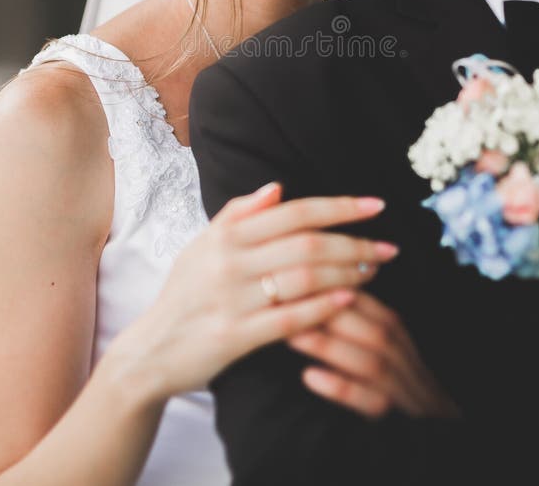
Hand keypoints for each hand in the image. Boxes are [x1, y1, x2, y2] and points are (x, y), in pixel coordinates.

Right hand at [119, 183, 398, 400]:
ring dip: (345, 273)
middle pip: (305, 244)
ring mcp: (231, 299)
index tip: (375, 205)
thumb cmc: (185, 291)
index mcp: (226, 234)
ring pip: (303, 279)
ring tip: (373, 272)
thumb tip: (277, 188)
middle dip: (354, 243)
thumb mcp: (203, 244)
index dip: (338, 207)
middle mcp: (229, 261)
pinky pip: (289, 319)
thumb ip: (240, 213)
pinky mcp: (235, 336)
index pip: (294, 211)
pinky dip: (322, 308)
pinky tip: (349, 300)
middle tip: (387, 247)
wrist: (151, 349)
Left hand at [289, 291, 459, 419]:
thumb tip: (305, 287)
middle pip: (369, 326)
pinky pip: (370, 402)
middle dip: (327, 312)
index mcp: (393, 327)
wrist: (435, 422)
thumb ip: (347, 314)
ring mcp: (402, 386)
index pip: (364, 297)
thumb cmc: (391, 375)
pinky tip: (310, 377)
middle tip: (286, 303)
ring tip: (291, 334)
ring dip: (329, 345)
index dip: (330, 285)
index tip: (292, 275)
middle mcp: (401, 352)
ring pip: (369, 361)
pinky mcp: (395, 418)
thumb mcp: (376, 338)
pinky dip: (340, 388)